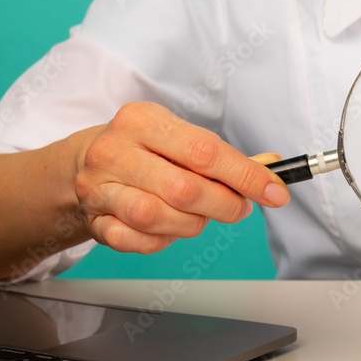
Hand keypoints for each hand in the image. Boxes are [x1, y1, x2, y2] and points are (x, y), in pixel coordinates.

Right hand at [73, 101, 288, 253]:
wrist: (86, 162)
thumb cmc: (146, 149)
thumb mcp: (180, 137)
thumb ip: (222, 156)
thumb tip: (270, 171)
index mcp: (142, 120)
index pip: (205, 151)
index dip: (246, 176)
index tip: (274, 192)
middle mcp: (114, 150)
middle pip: (184, 189)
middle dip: (224, 205)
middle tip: (238, 207)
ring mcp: (97, 186)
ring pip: (157, 217)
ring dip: (192, 223)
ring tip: (199, 215)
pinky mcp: (92, 218)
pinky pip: (135, 240)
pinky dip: (160, 240)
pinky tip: (168, 227)